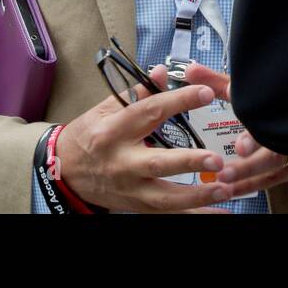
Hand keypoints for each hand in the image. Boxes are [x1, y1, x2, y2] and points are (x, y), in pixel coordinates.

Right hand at [54, 72, 231, 213]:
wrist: (63, 172)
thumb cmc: (88, 136)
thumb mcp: (104, 109)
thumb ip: (136, 93)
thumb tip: (162, 72)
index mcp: (114, 131)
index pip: (150, 112)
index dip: (179, 101)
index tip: (206, 93)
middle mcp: (122, 161)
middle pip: (158, 163)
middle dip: (189, 162)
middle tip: (217, 158)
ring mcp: (129, 188)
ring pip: (165, 197)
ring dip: (197, 195)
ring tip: (224, 188)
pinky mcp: (135, 206)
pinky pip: (167, 214)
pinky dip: (193, 214)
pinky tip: (217, 211)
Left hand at [183, 63, 287, 197]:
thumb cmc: (274, 108)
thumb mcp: (247, 92)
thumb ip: (218, 83)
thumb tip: (190, 70)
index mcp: (276, 101)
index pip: (266, 97)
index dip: (252, 97)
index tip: (233, 93)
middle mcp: (287, 122)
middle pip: (274, 130)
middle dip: (257, 139)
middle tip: (241, 147)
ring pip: (274, 159)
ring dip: (249, 168)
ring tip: (225, 175)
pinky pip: (270, 179)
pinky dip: (249, 185)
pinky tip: (229, 190)